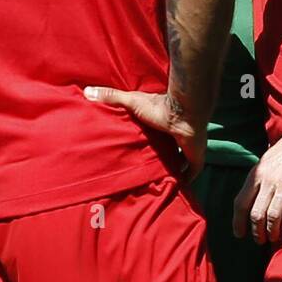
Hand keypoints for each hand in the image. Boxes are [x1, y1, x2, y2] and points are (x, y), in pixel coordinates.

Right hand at [85, 87, 205, 180]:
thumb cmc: (159, 107)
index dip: (147, 144)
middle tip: (144, 175)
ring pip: (179, 163)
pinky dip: (185, 181)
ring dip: (172, 172)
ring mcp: (186, 148)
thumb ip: (111, 97)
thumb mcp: (131, 101)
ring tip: (157, 185)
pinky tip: (175, 191)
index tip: (135, 154)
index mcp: (161, 124)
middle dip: (159, 160)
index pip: (154, 136)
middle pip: (167, 151)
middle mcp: (175, 136)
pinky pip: (191, 173)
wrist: (182, 113)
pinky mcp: (195, 158)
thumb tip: (86, 91)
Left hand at [232, 119, 281, 243]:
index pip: (241, 202)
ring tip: (274, 238)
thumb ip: (260, 178)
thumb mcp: (268, 160)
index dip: (238, 221)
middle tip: (260, 240)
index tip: (239, 234)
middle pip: (256, 212)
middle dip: (256, 231)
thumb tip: (252, 197)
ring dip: (273, 231)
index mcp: (257, 173)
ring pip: (273, 215)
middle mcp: (268, 179)